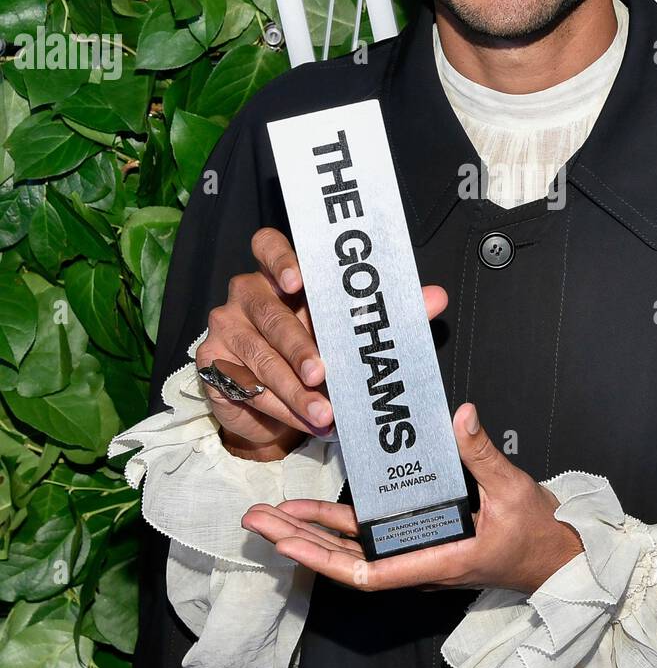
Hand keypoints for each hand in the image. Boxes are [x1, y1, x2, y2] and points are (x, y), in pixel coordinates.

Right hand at [198, 226, 447, 460]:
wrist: (272, 397)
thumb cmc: (314, 347)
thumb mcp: (345, 328)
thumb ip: (384, 310)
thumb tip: (434, 298)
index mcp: (278, 272)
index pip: (268, 246)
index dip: (281, 259)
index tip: (299, 282)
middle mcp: (247, 292)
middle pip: (270, 314)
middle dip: (299, 347)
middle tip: (324, 374)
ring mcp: (226, 326)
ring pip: (261, 357)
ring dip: (294, 390)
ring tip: (324, 413)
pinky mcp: (211, 362)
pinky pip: (246, 386)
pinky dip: (280, 408)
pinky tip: (304, 421)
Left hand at [240, 403, 585, 594]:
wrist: (557, 557)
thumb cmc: (537, 533)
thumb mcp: (514, 490)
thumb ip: (483, 453)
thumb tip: (460, 415)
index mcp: (437, 560)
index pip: (367, 572)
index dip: (323, 558)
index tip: (288, 541)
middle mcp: (419, 564)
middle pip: (345, 563)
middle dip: (299, 542)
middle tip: (256, 521)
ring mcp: (418, 555)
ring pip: (353, 551)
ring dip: (312, 534)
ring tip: (273, 515)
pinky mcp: (423, 543)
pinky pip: (372, 539)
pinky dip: (340, 528)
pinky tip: (317, 512)